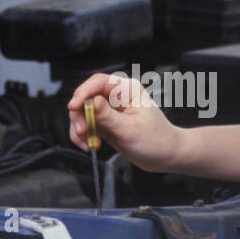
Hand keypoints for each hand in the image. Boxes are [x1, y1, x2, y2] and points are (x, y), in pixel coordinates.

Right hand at [67, 73, 182, 172]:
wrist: (167, 156)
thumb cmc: (156, 141)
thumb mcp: (129, 129)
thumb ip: (107, 116)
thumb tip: (90, 102)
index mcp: (126, 89)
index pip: (97, 82)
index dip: (82, 93)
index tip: (73, 107)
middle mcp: (116, 97)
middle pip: (86, 98)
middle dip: (80, 116)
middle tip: (82, 132)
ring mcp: (110, 110)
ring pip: (83, 113)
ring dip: (80, 128)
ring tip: (89, 144)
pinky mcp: (106, 123)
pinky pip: (87, 125)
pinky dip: (84, 135)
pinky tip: (91, 146)